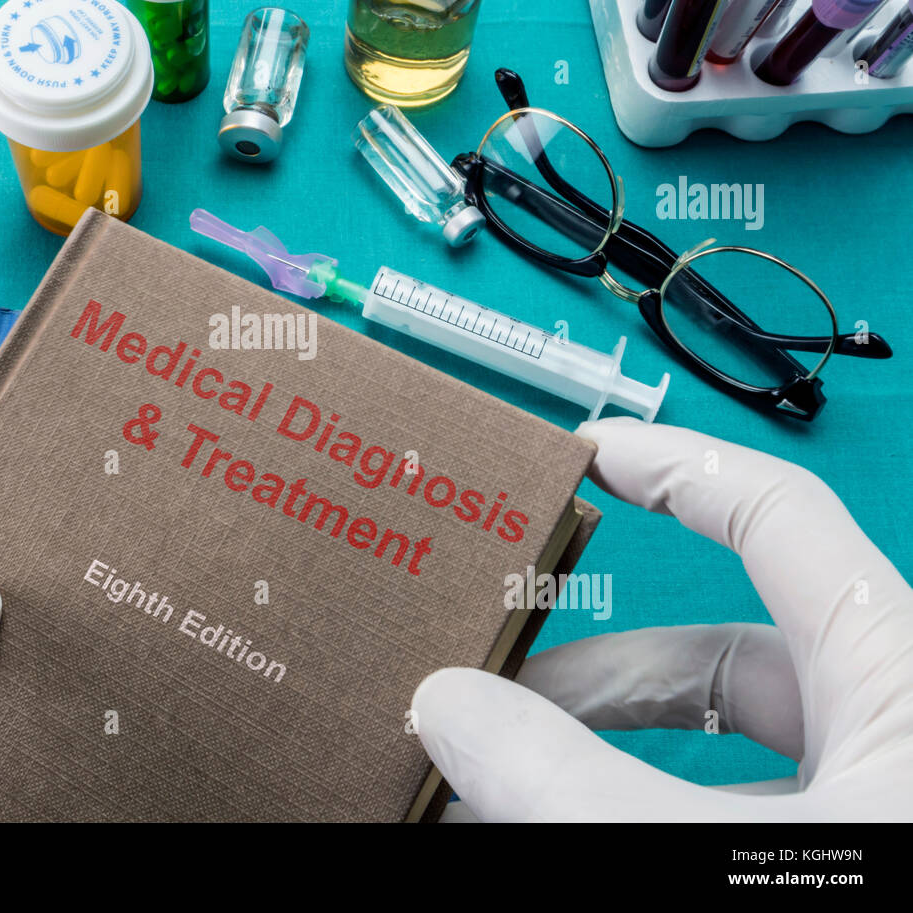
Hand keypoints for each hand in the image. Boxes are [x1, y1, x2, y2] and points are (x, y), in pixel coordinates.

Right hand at [412, 418, 912, 821]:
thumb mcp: (728, 855)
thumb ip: (574, 785)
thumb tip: (449, 712)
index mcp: (898, 670)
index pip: (768, 516)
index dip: (671, 468)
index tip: (582, 456)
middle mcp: (892, 724)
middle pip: (715, 650)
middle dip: (588, 670)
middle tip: (486, 690)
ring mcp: (872, 802)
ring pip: (715, 754)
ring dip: (600, 761)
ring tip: (496, 785)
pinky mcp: (846, 860)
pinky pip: (725, 820)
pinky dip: (633, 818)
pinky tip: (557, 831)